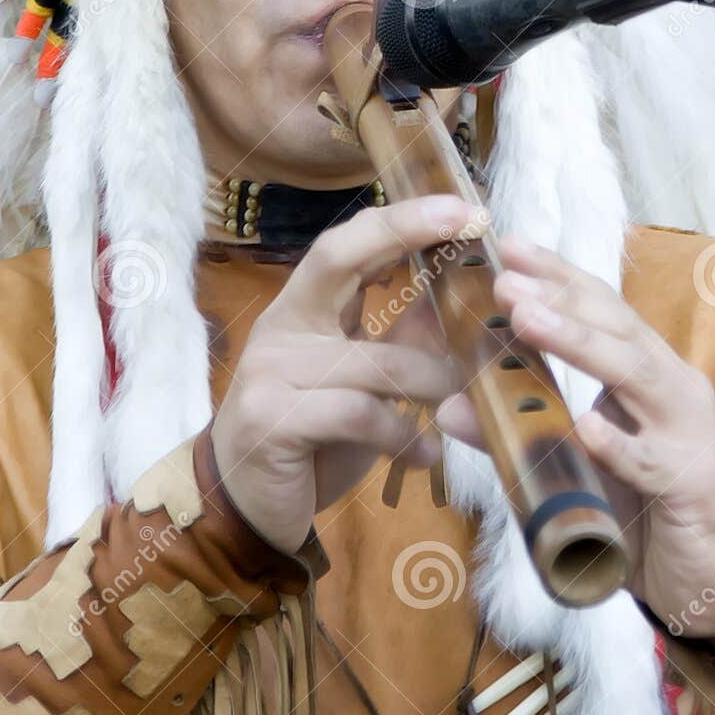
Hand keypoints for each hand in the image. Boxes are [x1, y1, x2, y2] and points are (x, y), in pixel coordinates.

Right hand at [210, 194, 484, 553]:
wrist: (245, 508)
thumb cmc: (310, 440)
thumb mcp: (363, 384)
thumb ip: (400, 340)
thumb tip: (454, 296)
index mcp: (302, 310)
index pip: (346, 245)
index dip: (401, 221)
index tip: (461, 207)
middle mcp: (281, 327)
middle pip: (337, 258)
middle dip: (406, 233)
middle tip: (469, 228)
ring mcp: (270, 371)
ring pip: (376, 360)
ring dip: (432, 382)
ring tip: (459, 404)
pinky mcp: (271, 419)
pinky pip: (359, 413)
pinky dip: (404, 435)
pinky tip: (424, 455)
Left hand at [436, 234, 714, 642]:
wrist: (709, 576)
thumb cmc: (639, 503)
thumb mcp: (572, 461)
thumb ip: (515, 431)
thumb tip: (447, 406)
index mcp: (643, 371)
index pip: (599, 307)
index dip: (556, 274)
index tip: (507, 245)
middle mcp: (670, 388)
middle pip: (616, 327)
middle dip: (559, 297)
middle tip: (504, 278)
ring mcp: (686, 434)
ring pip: (634, 376)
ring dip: (579, 345)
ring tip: (526, 321)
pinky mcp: (691, 486)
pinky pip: (651, 462)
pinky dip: (619, 444)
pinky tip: (587, 428)